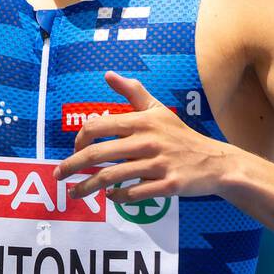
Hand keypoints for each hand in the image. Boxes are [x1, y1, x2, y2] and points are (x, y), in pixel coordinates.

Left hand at [57, 71, 235, 202]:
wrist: (215, 162)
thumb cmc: (181, 136)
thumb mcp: (158, 110)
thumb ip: (133, 92)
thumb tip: (108, 74)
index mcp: (142, 121)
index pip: (98, 126)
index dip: (79, 139)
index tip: (75, 149)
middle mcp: (148, 140)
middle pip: (98, 154)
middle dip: (72, 166)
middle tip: (58, 175)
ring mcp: (158, 164)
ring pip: (112, 177)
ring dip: (88, 187)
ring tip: (75, 193)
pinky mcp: (168, 185)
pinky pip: (134, 193)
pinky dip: (118, 197)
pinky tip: (110, 198)